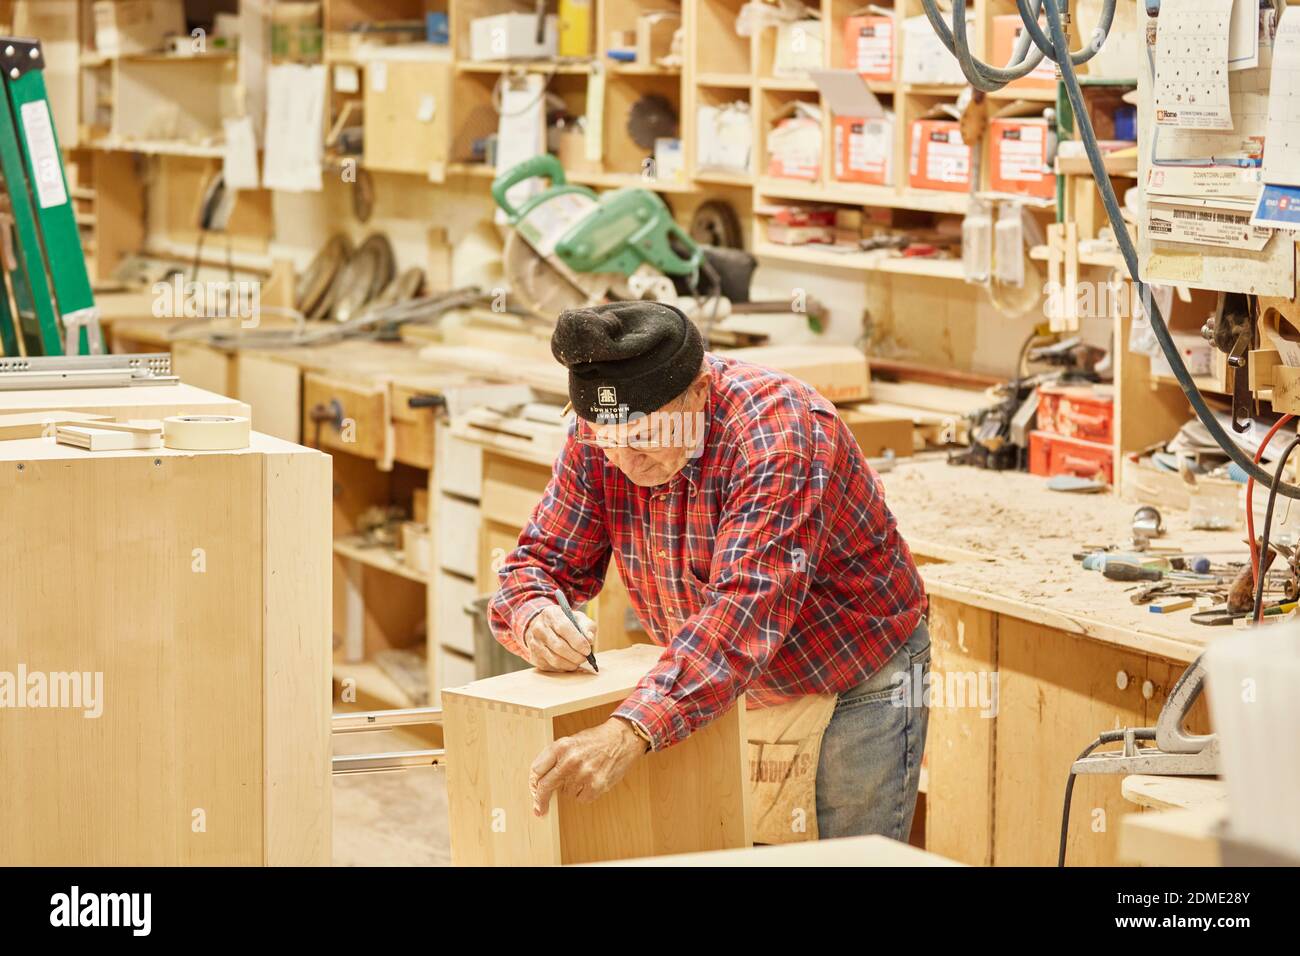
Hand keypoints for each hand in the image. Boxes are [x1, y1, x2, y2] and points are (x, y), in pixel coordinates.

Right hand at [523, 604, 595, 671]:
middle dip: (576, 656)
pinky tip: (570, 663)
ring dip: (571, 664)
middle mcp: (539, 628)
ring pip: (555, 660)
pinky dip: (564, 668)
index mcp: (551, 614)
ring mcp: (535, 643)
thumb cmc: (565, 622)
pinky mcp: (535, 657)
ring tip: (579, 661)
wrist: (544, 627)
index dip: (577, 641)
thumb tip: (589, 639)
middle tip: (585, 658)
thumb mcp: (578, 618)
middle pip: (559, 647)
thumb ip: (587, 626)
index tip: (587, 650)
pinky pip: (552, 667)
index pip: (564, 628)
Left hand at [529, 717, 647, 815]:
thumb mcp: (571, 741)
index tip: (534, 791)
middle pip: (546, 786)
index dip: (534, 783)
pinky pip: (581, 799)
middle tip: (539, 809)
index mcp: (561, 746)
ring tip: (583, 774)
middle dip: (541, 800)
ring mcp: (583, 774)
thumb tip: (539, 780)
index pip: (537, 769)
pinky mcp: (596, 785)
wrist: (621, 739)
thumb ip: (555, 758)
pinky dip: (584, 793)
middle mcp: (570, 760)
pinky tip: (591, 780)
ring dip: (571, 788)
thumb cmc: (595, 740)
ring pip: (565, 793)